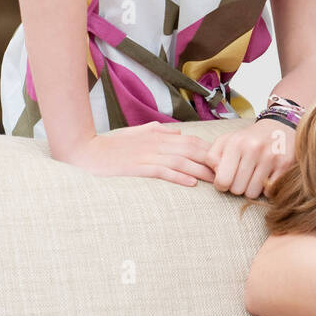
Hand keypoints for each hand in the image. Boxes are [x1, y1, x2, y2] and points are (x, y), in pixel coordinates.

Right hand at [63, 121, 214, 186]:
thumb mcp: (136, 134)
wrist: (86, 152)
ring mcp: (148, 155)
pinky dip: (179, 176)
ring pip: (182, 161)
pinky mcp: (139, 168)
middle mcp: (157, 144)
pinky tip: (191, 183)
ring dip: (201, 170)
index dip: (209, 149)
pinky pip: (163, 171)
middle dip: (212, 160)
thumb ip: (157, 131)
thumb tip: (177, 133)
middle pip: (192, 150)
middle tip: (229, 170)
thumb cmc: (111, 146)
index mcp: (158, 136)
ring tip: (216, 180)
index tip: (224, 160)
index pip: (191, 141)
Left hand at [206, 118, 295, 198]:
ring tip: (253, 176)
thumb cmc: (248, 138)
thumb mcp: (225, 141)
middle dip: (237, 186)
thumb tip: (216, 176)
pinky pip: (269, 192)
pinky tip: (266, 176)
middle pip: (237, 189)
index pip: (222, 180)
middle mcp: (253, 149)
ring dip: (251, 188)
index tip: (226, 179)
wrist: (278, 127)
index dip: (221, 184)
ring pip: (253, 193)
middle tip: (242, 176)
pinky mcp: (285, 165)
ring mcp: (271, 157)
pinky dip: (266, 188)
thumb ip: (212, 157)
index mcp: (236, 143)